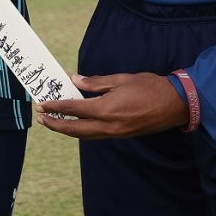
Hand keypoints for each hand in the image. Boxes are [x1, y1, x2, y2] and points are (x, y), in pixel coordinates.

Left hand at [35, 72, 188, 139]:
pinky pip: (96, 136)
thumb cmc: (150, 86)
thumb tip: (76, 79)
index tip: (43, 105)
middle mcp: (109, 125)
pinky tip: (77, 124)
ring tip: (54, 122)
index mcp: (107, 109)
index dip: (56, 107)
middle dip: (56, 124)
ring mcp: (115, 133)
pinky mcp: (122, 135)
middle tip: (41, 118)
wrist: (175, 104)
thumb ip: (96, 82)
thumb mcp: (121, 79)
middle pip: (75, 129)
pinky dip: (82, 132)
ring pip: (85, 135)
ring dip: (67, 130)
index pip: (74, 109)